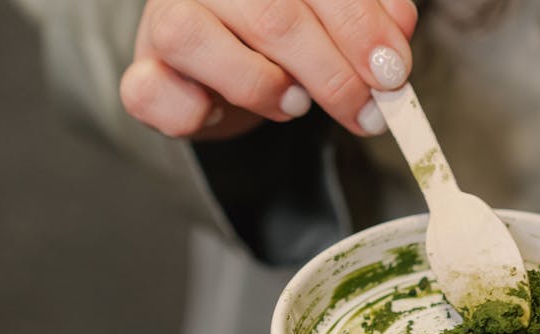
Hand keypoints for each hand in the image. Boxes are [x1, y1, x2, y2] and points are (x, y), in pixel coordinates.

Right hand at [119, 0, 417, 139]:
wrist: (218, 65)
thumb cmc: (278, 34)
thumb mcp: (332, 18)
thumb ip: (368, 15)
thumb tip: (398, 33)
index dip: (360, 27)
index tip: (393, 72)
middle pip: (272, 16)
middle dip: (332, 72)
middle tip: (367, 110)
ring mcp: (165, 18)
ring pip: (196, 40)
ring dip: (263, 85)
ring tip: (296, 105)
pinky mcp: (142, 71)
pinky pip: (150, 91)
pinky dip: (190, 112)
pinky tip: (220, 112)